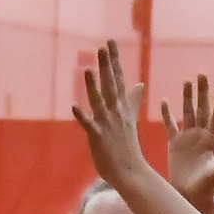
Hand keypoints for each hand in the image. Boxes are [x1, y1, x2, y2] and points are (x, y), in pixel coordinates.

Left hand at [72, 40, 146, 183]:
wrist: (130, 171)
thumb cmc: (127, 147)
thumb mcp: (131, 120)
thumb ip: (133, 101)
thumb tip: (139, 84)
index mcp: (122, 108)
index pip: (119, 79)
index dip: (113, 61)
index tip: (110, 43)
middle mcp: (116, 112)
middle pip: (111, 84)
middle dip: (107, 65)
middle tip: (104, 46)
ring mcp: (107, 124)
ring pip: (99, 101)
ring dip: (94, 86)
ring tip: (88, 69)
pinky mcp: (98, 137)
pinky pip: (89, 125)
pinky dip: (82, 116)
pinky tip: (74, 107)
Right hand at [161, 75, 213, 207]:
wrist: (190, 198)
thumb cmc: (205, 190)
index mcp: (212, 142)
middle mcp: (201, 137)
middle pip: (203, 109)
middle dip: (202, 92)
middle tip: (202, 75)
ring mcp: (188, 140)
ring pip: (188, 113)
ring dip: (187, 98)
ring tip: (187, 81)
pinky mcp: (175, 145)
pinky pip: (170, 125)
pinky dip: (167, 114)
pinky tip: (164, 100)